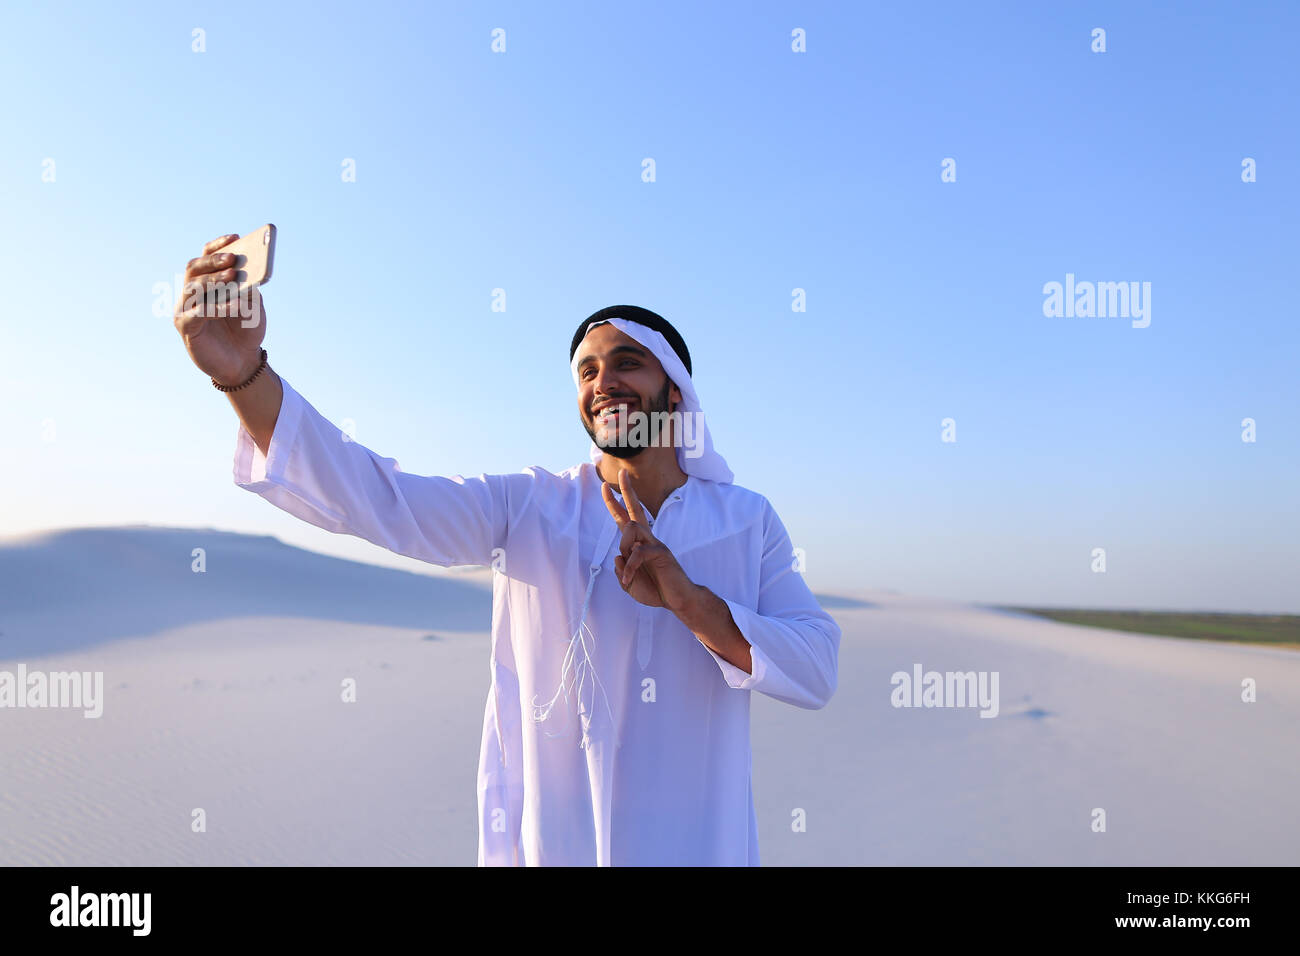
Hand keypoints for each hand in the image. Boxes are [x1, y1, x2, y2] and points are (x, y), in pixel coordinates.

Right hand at [173, 233, 266, 385]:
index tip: (235, 237)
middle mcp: (192, 292)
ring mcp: (186, 308)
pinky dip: (216, 307)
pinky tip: (234, 305)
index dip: (218, 246)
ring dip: (213, 281)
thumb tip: (247, 272)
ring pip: (192, 288)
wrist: (243, 361)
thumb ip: (249, 289)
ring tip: (232, 277)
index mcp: (207, 281)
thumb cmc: (245, 329)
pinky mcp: (186, 327)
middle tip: (232, 258)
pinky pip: (197, 314)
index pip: (206, 256)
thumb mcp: (253, 306)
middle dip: (213, 261)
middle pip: (194, 268)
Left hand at [602, 468, 699, 611]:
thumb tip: (617, 556)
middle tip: (622, 472)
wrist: (677, 600)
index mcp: (638, 544)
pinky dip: (629, 568)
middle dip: (627, 490)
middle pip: (635, 509)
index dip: (613, 503)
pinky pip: (638, 553)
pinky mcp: (661, 552)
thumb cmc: (655, 590)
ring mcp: (655, 543)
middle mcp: (647, 539)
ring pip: (632, 528)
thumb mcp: (630, 583)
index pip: (625, 519)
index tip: (605, 486)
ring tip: (628, 570)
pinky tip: (628, 579)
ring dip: (624, 547)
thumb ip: (621, 570)